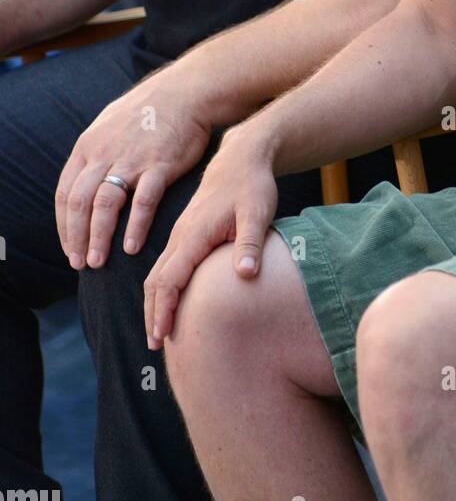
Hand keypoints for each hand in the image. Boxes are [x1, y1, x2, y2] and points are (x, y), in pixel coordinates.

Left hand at [55, 76, 212, 270]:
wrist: (186, 92)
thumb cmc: (149, 110)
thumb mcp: (109, 124)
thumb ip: (94, 153)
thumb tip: (83, 178)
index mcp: (88, 147)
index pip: (65, 193)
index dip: (64, 225)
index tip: (69, 247)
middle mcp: (104, 154)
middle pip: (80, 202)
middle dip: (76, 238)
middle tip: (80, 263)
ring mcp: (132, 160)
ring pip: (105, 204)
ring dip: (98, 237)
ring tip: (98, 263)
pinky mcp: (160, 165)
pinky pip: (143, 201)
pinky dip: (135, 226)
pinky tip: (131, 247)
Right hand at [143, 127, 277, 348]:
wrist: (242, 157)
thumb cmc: (252, 185)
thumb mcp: (257, 211)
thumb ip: (249, 242)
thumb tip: (246, 274)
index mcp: (194, 233)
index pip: (171, 278)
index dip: (164, 309)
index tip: (161, 336)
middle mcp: (181, 235)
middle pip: (156, 280)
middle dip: (153, 313)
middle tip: (154, 344)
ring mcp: (181, 233)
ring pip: (158, 272)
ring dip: (155, 302)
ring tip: (158, 331)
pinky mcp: (186, 232)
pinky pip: (166, 264)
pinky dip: (162, 287)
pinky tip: (170, 302)